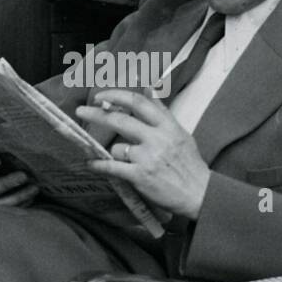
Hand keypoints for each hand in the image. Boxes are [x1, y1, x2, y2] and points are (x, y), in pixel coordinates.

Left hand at [78, 89, 211, 220]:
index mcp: (167, 125)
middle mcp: (157, 138)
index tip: (101, 96)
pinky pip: (112, 167)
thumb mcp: (180, 133)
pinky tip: (92, 165)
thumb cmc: (189, 164)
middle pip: (119, 120)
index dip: (116, 96)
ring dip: (114, 153)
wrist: (200, 193)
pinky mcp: (140, 176)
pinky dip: (99, 166)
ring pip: (116, 147)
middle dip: (96, 114)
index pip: (138, 102)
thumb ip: (162, 111)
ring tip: (126, 162)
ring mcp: (148, 157)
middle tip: (81, 111)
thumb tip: (149, 88)